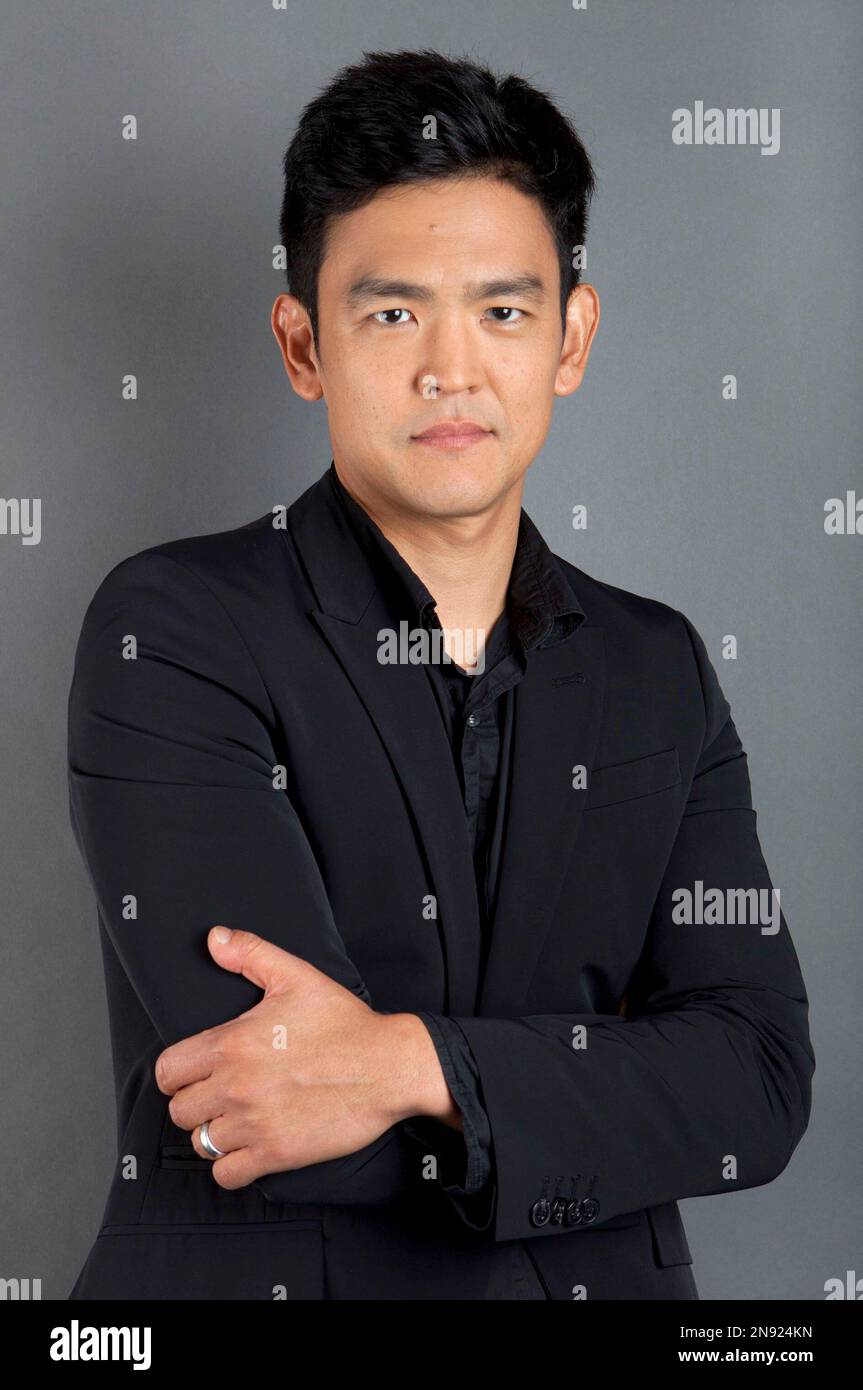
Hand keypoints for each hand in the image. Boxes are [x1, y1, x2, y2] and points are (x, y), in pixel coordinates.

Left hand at [153, 926, 452, 1189]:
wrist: (389, 1066)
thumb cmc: (345, 1023)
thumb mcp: (297, 976)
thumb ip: (250, 953)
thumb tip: (214, 938)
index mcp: (232, 1044)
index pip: (169, 1071)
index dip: (177, 1072)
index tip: (194, 1072)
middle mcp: (236, 1086)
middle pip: (179, 1110)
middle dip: (194, 1102)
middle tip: (218, 1094)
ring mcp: (255, 1123)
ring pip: (201, 1142)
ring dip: (213, 1132)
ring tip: (234, 1119)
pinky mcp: (276, 1154)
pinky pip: (227, 1174)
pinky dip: (231, 1165)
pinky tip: (247, 1147)